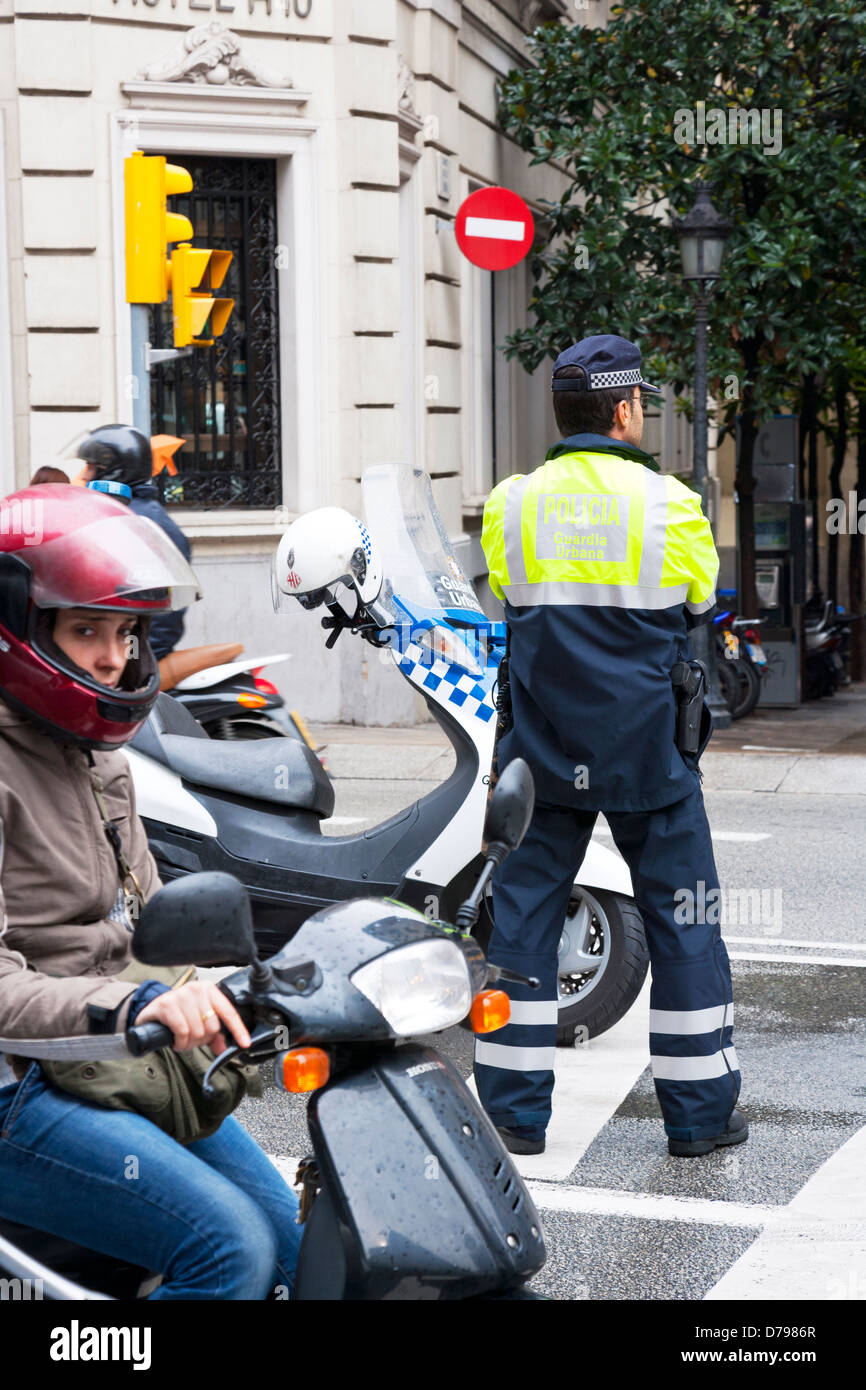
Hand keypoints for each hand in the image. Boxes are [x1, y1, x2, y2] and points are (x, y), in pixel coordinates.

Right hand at [135, 981, 250, 1055]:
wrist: (150, 1011)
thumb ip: (214, 1034)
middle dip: (202, 1039)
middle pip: (212, 1026)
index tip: (244, 1043)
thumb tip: (225, 1048)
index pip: (228, 1012)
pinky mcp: (167, 1005)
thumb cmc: (177, 1014)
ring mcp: (181, 995)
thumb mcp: (198, 1019)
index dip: (238, 1030)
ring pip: (197, 1030)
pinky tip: (175, 1041)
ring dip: (189, 1042)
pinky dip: (180, 1042)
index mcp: (209, 989)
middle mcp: (197, 989)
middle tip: (191, 1039)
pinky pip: (182, 1031)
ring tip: (182, 1040)